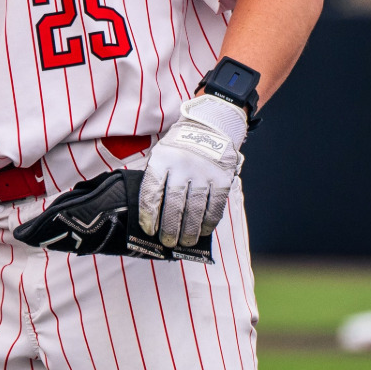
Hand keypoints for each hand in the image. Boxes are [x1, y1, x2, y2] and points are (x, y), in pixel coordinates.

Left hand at [139, 94, 245, 248]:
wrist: (209, 127)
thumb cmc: (179, 148)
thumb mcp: (160, 154)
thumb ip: (156, 179)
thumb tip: (151, 216)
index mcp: (162, 159)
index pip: (151, 192)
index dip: (149, 215)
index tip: (148, 230)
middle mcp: (182, 165)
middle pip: (173, 204)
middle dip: (169, 228)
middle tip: (168, 242)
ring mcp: (204, 171)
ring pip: (195, 208)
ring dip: (189, 229)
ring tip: (184, 242)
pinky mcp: (222, 177)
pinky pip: (215, 205)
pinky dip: (208, 221)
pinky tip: (202, 231)